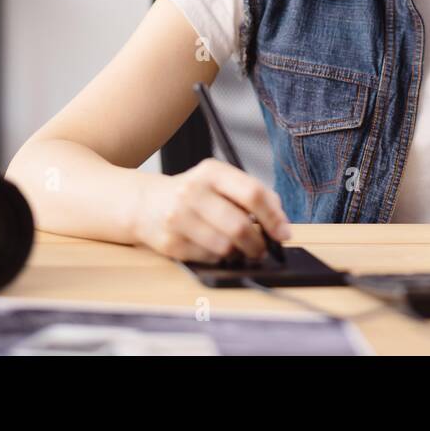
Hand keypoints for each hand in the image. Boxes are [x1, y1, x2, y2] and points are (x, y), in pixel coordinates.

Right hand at [132, 160, 291, 263]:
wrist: (145, 203)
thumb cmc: (194, 193)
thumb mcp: (220, 181)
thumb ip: (251, 194)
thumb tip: (280, 222)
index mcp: (212, 172)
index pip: (252, 193)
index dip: (273, 217)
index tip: (283, 233)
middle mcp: (193, 192)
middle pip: (239, 226)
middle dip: (258, 243)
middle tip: (263, 248)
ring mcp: (179, 218)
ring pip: (225, 247)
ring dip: (240, 253)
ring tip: (241, 249)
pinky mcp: (171, 243)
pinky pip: (209, 258)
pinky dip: (220, 258)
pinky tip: (217, 249)